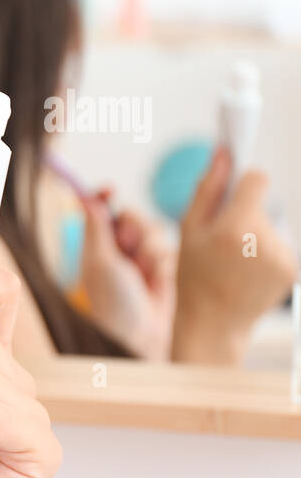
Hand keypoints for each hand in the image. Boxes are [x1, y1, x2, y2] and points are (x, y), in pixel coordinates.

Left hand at [78, 189, 175, 359]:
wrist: (143, 335)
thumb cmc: (114, 303)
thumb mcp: (102, 263)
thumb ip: (97, 229)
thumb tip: (86, 198)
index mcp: (95, 246)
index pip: (99, 211)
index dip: (104, 196)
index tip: (111, 188)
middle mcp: (117, 250)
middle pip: (133, 216)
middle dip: (135, 230)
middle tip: (128, 252)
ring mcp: (140, 259)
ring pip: (154, 231)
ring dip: (150, 251)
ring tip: (143, 277)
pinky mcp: (161, 268)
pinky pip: (169, 249)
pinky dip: (163, 264)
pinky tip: (157, 284)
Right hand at [173, 145, 297, 364]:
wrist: (214, 324)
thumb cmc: (193, 277)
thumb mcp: (188, 230)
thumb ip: (207, 189)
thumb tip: (224, 153)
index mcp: (235, 227)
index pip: (258, 179)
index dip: (244, 180)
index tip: (238, 175)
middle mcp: (265, 240)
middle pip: (261, 205)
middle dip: (242, 214)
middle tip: (219, 239)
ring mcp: (284, 256)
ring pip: (270, 225)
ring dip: (253, 235)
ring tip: (232, 261)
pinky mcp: (293, 269)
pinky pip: (279, 245)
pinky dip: (264, 253)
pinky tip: (246, 272)